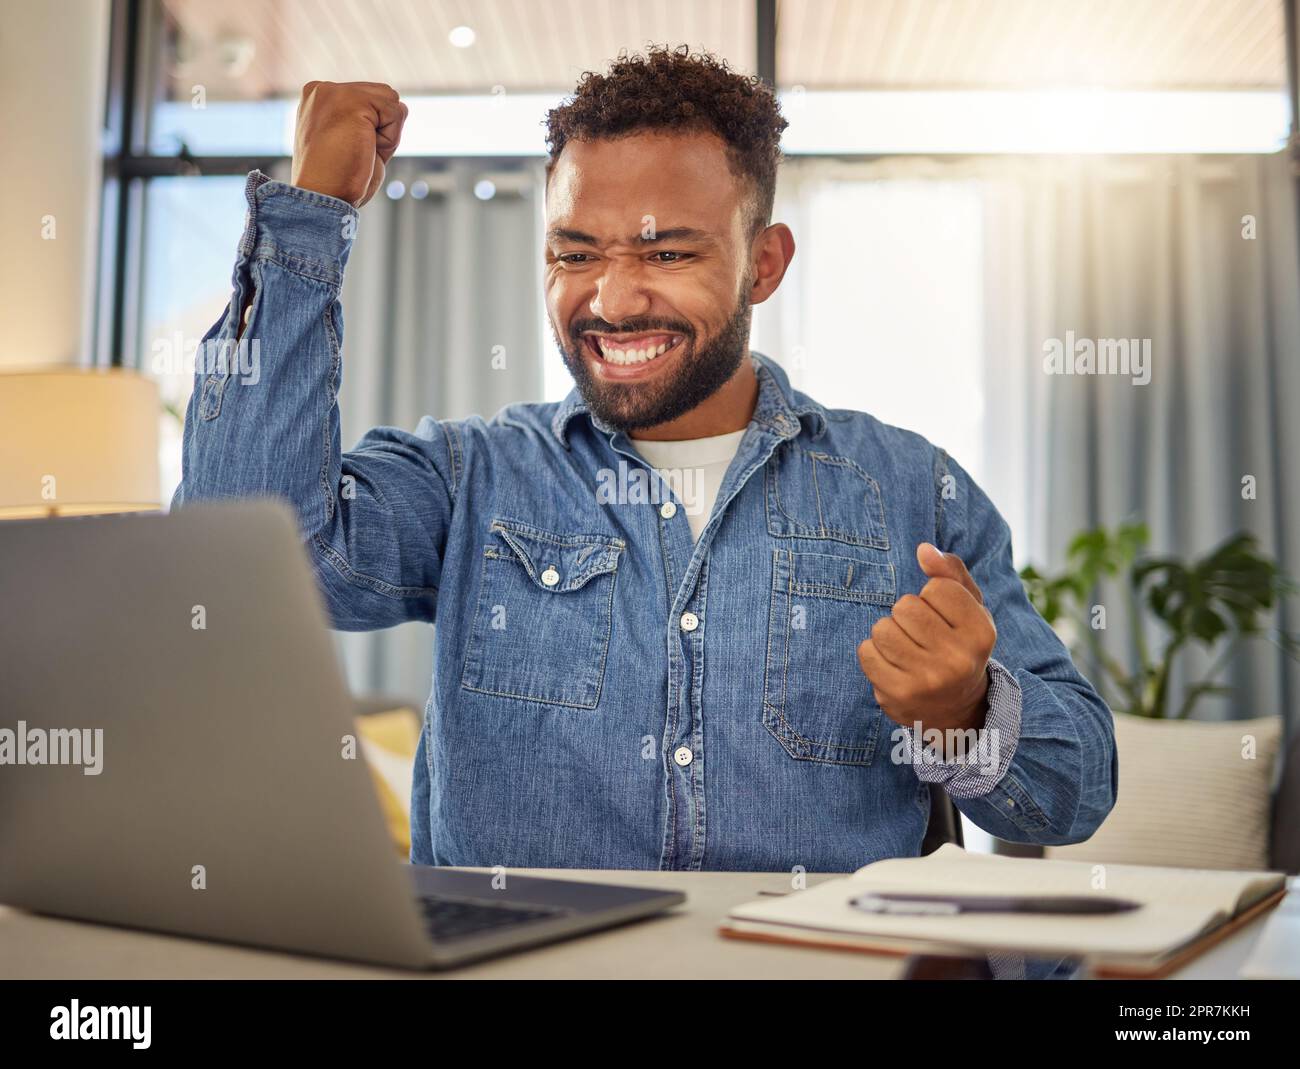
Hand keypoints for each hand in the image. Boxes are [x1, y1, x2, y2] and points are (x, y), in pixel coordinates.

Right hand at [291, 81, 407, 207]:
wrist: (323, 198)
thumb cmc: (340, 179)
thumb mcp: (355, 141)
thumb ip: (372, 119)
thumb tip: (402, 105)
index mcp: (320, 98)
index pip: (370, 99)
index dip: (374, 130)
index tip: (350, 150)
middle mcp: (323, 89)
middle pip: (384, 95)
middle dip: (383, 128)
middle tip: (357, 152)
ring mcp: (334, 91)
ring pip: (392, 100)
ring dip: (387, 133)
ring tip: (361, 150)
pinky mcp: (351, 100)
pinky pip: (396, 112)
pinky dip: (391, 138)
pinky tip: (366, 149)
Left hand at [856, 543, 996, 733]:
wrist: (954, 707)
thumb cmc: (958, 644)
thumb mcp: (969, 608)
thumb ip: (951, 573)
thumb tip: (923, 549)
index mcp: (981, 633)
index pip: (937, 588)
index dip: (932, 597)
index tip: (942, 617)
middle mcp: (958, 659)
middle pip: (905, 606)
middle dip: (906, 615)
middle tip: (921, 635)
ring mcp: (928, 680)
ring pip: (882, 628)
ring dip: (888, 633)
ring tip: (906, 648)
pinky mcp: (898, 694)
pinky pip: (866, 652)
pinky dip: (873, 653)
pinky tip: (892, 664)